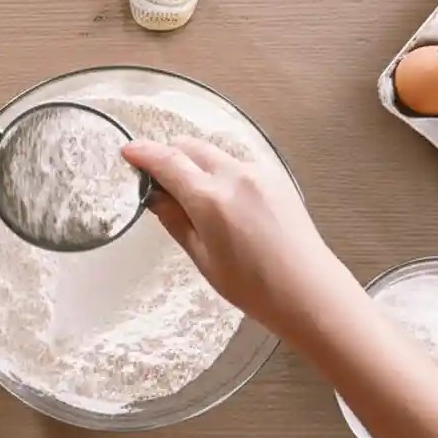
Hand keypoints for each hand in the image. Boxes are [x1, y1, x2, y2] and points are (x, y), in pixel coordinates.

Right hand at [122, 137, 340, 332]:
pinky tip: (222, 201)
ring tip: (191, 196)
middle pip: (190, 146)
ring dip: (195, 163)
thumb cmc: (254, 286)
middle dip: (168, 154)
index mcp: (211, 199)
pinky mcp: (275, 177)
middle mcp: (235, 176)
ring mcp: (259, 172)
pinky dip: (219, 172)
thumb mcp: (203, 258)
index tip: (127, 152)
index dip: (143, 153)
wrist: (309, 291)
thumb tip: (155, 197)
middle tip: (156, 180)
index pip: (168, 161)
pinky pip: (236, 163)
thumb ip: (176, 221)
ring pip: (214, 153)